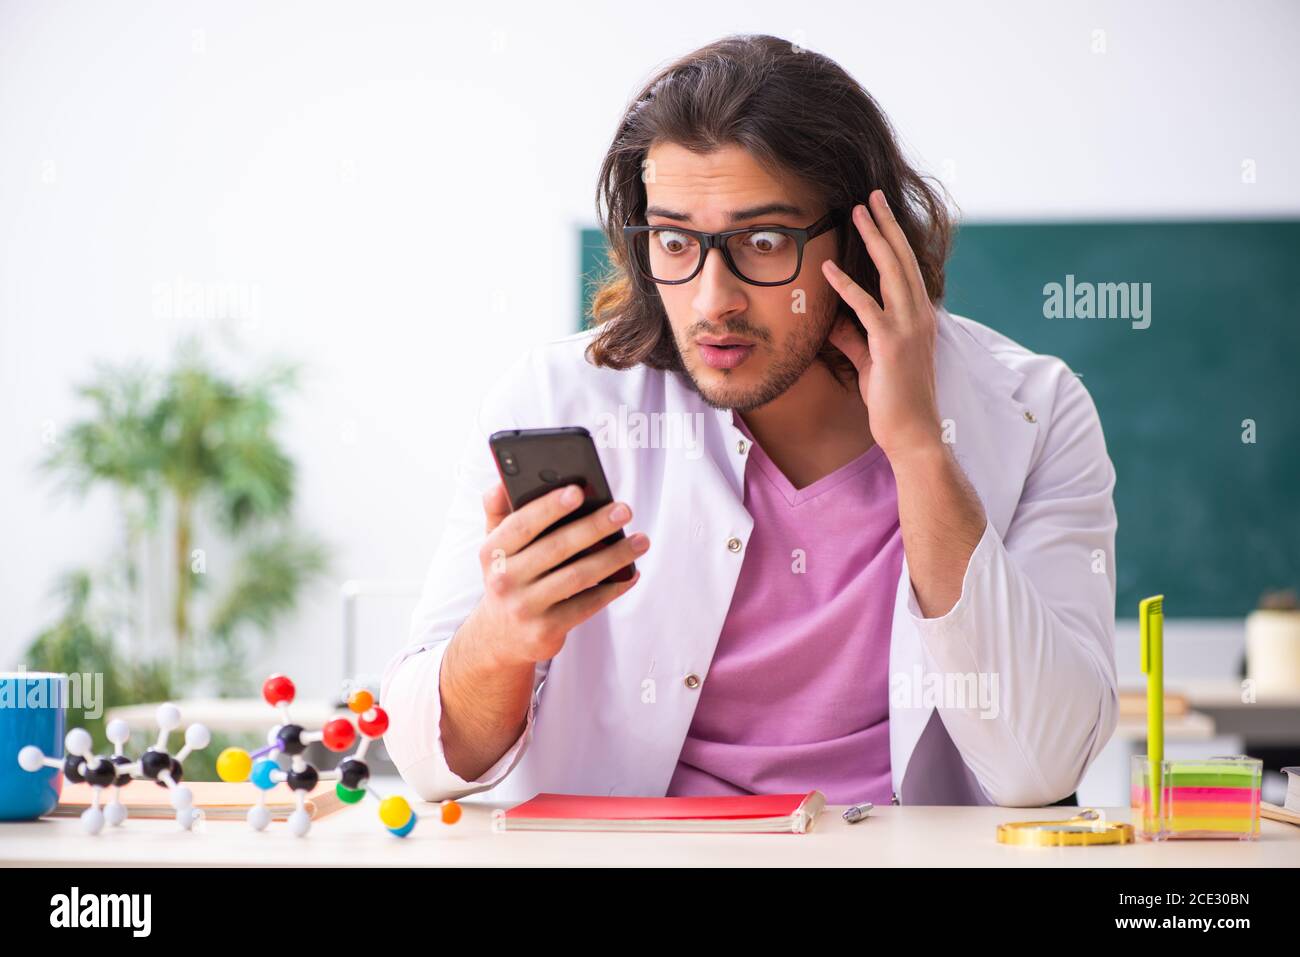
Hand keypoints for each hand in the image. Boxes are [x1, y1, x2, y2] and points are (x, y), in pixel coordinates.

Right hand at [466, 482, 646, 667]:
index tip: (578, 490)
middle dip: (594, 526)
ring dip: (614, 556)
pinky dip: (612, 588)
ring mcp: (525, 607)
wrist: (500, 637)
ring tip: (641, 541)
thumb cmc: (508, 576)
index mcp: (492, 551)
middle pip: (556, 548)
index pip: (521, 524)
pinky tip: (631, 573)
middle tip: (624, 510)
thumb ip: (498, 512)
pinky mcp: (546, 630)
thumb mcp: (496, 546)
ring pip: (578, 576)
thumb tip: (501, 483)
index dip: (549, 507)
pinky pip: (587, 605)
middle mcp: (504, 580)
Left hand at [821, 189, 941, 464]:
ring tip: (857, 211)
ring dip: (873, 239)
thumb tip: (835, 320)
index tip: (879, 213)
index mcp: (918, 318)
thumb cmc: (893, 401)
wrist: (913, 433)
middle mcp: (918, 317)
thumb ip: (855, 338)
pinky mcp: (891, 345)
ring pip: (891, 272)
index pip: (904, 269)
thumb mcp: (871, 362)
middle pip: (902, 260)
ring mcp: (908, 329)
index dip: (892, 239)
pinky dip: (847, 286)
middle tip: (872, 196)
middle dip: (886, 225)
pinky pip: (867, 308)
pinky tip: (829, 267)